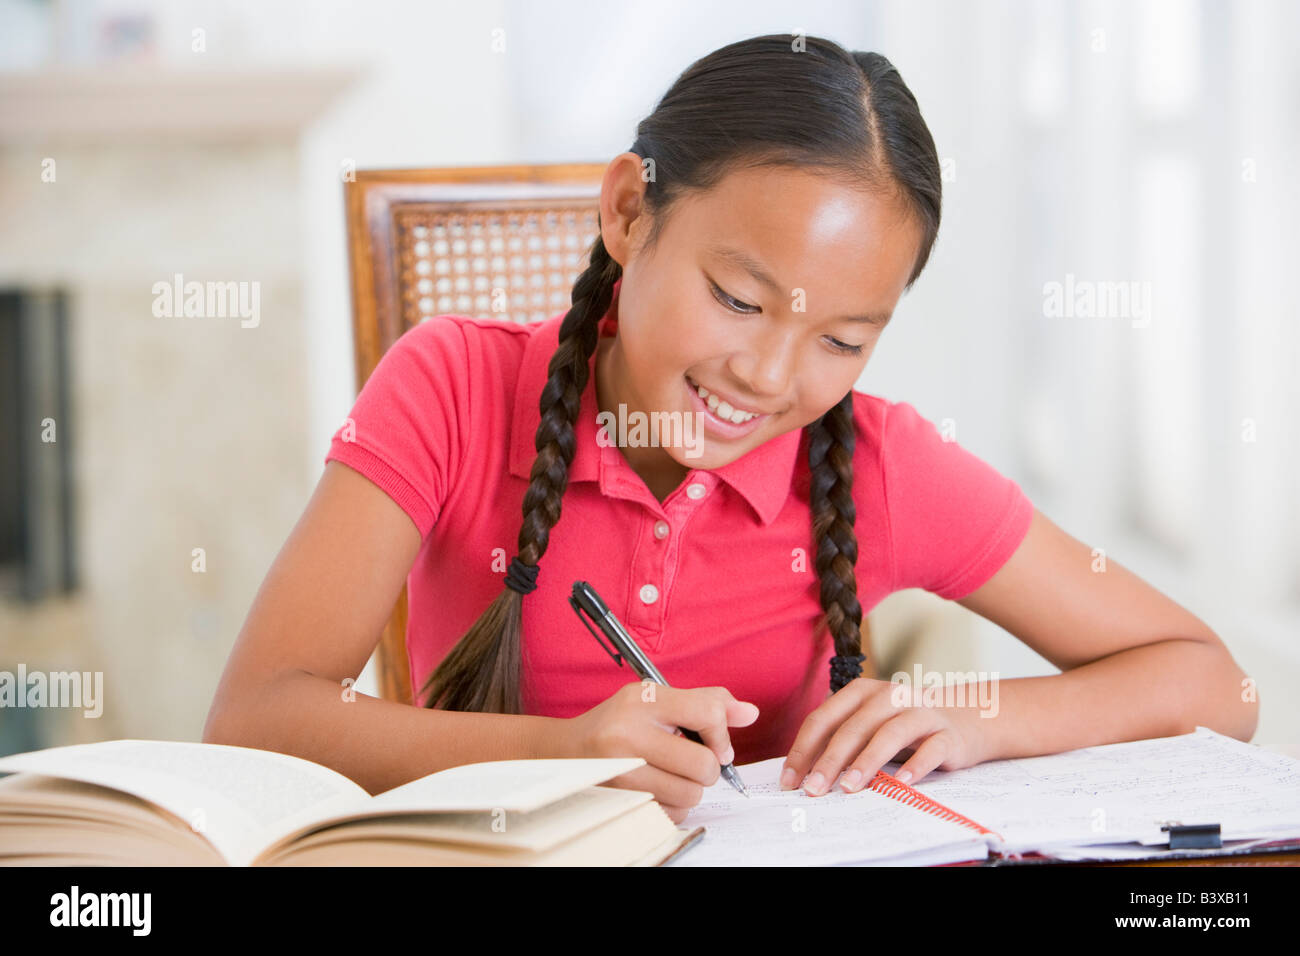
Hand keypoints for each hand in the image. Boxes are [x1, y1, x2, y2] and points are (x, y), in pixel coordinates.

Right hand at [564, 682, 758, 824]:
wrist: (567, 751)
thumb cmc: (619, 721)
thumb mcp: (656, 699)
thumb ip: (705, 702)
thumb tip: (750, 713)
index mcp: (642, 701)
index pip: (706, 713)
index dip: (721, 733)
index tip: (717, 743)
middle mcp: (628, 735)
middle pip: (704, 766)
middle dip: (706, 768)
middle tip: (689, 760)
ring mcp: (622, 773)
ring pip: (691, 795)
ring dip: (689, 788)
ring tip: (669, 772)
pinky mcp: (621, 801)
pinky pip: (674, 815)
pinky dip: (673, 805)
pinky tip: (656, 787)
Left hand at [780, 677, 989, 795]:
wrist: (965, 717)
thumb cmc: (903, 725)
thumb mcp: (869, 724)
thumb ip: (840, 740)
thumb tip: (802, 774)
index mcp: (861, 692)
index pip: (823, 718)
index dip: (803, 749)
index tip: (789, 781)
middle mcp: (889, 696)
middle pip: (853, 727)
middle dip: (829, 760)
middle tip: (812, 790)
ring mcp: (920, 712)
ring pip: (889, 734)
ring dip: (866, 762)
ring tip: (848, 788)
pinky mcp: (947, 734)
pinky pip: (931, 750)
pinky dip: (915, 766)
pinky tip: (901, 784)